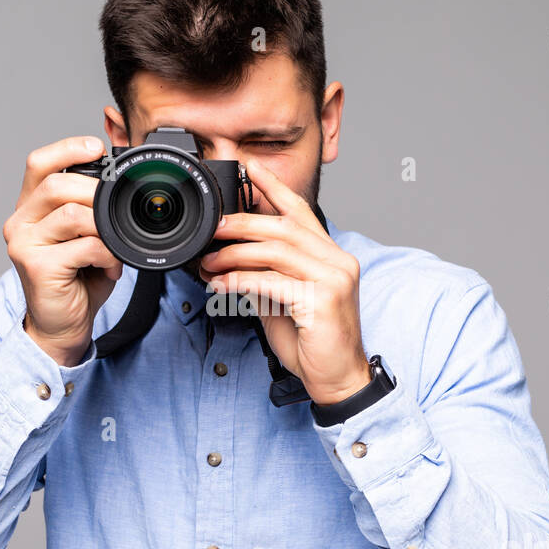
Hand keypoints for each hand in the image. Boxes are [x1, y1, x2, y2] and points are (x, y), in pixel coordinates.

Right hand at [3, 136, 122, 366]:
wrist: (61, 326)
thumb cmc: (77, 280)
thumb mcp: (85, 236)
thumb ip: (91, 209)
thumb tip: (120, 181)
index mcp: (31, 208)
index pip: (39, 164)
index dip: (67, 149)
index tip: (97, 147)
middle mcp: (20, 222)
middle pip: (56, 185)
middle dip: (95, 192)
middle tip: (116, 212)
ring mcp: (24, 244)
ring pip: (70, 214)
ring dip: (103, 227)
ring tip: (115, 247)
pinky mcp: (36, 266)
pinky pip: (82, 246)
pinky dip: (106, 254)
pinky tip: (111, 267)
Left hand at [197, 158, 371, 405]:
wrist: (338, 380)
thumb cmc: (313, 344)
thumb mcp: (284, 302)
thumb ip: (266, 277)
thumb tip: (232, 261)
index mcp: (331, 256)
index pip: (301, 212)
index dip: (275, 188)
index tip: (250, 169)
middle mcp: (337, 261)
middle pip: (284, 227)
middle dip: (243, 223)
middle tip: (213, 228)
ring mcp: (334, 279)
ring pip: (277, 249)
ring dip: (236, 253)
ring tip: (210, 261)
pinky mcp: (323, 300)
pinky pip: (273, 281)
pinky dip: (240, 281)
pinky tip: (221, 285)